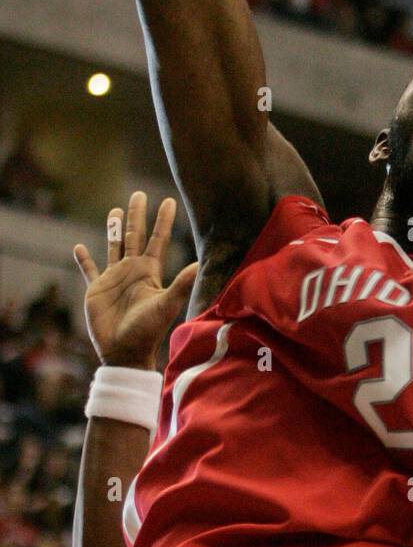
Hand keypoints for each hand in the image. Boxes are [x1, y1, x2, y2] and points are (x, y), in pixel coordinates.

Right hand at [73, 192, 197, 370]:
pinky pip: (89, 270)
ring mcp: (114, 278)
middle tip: (139, 193)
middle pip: (135, 235)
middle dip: (137, 215)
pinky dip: (83, 259)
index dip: (163, 220)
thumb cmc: (148, 331)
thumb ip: (181, 284)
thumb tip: (200, 265)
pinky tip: (78, 247)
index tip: (169, 201)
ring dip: (113, 229)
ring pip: (114, 247)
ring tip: (115, 210)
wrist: (125, 353)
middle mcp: (132, 270)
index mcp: (150, 271)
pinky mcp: (97, 290)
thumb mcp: (165, 305)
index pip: (158, 239)